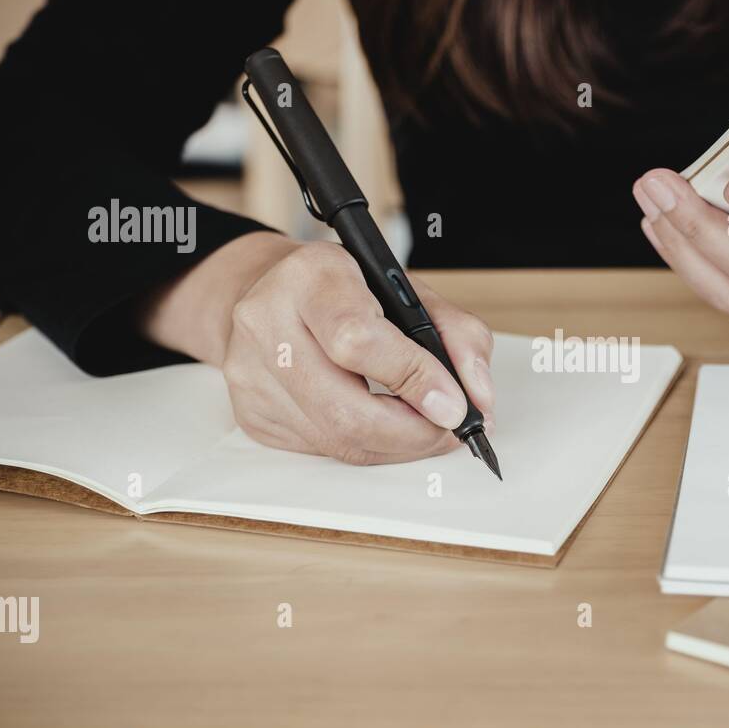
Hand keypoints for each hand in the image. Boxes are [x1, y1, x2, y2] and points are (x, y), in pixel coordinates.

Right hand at [139, 232, 494, 464]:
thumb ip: (457, 335)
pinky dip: (368, 448)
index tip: (454, 404)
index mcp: (310, 277)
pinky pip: (323, 450)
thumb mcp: (408, 290)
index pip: (358, 340)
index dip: (413, 380)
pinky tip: (385, 429)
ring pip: (337, 440)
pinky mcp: (252, 414)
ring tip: (427, 431)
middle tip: (450, 431)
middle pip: (345, 410)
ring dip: (396, 447)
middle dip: (414, 434)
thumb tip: (478, 397)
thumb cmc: (346, 289)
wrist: (272, 291)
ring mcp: (251, 374)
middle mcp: (267, 323)